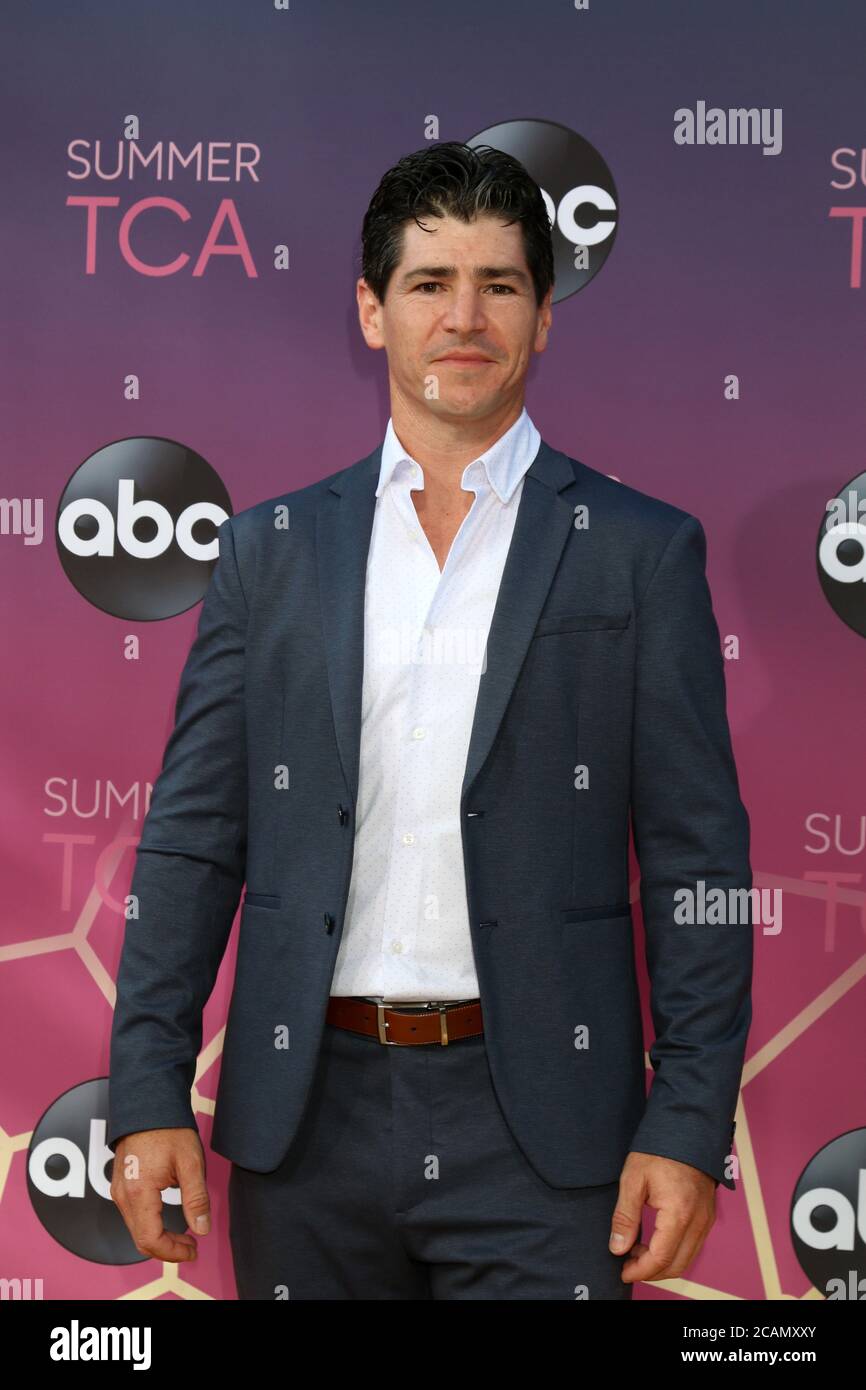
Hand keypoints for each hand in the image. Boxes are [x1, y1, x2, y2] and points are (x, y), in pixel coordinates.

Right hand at [110, 1127, 210, 1262]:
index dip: (173, 1252)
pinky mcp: (119, 1185)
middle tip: (192, 1246)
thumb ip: (196, 1199)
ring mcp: (118, 1190)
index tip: (194, 1249)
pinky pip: (132, 1216)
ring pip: (136, 1229)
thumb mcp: (191, 1163)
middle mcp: (122, 1195)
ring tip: (184, 1236)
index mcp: (139, 1192)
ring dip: (159, 1238)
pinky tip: (168, 1220)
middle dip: (167, 1249)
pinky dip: (150, 1226)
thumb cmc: (169, 1129)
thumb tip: (202, 1229)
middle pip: (141, 1239)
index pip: (150, 1239)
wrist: (147, 1103)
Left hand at [609, 1151, 715, 1283]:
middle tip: (627, 1264)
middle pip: (677, 1265)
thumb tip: (617, 1248)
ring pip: (687, 1258)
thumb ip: (625, 1217)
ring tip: (637, 1250)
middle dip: (651, 1271)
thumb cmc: (659, 1150)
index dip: (640, 1270)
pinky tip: (654, 1240)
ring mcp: (706, 1219)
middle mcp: (698, 1221)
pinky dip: (674, 1251)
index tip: (623, 1271)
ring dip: (662, 1263)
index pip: (661, 1257)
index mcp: (679, 1213)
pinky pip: (692, 1245)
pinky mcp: (707, 1215)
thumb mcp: (633, 1179)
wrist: (686, 1128)